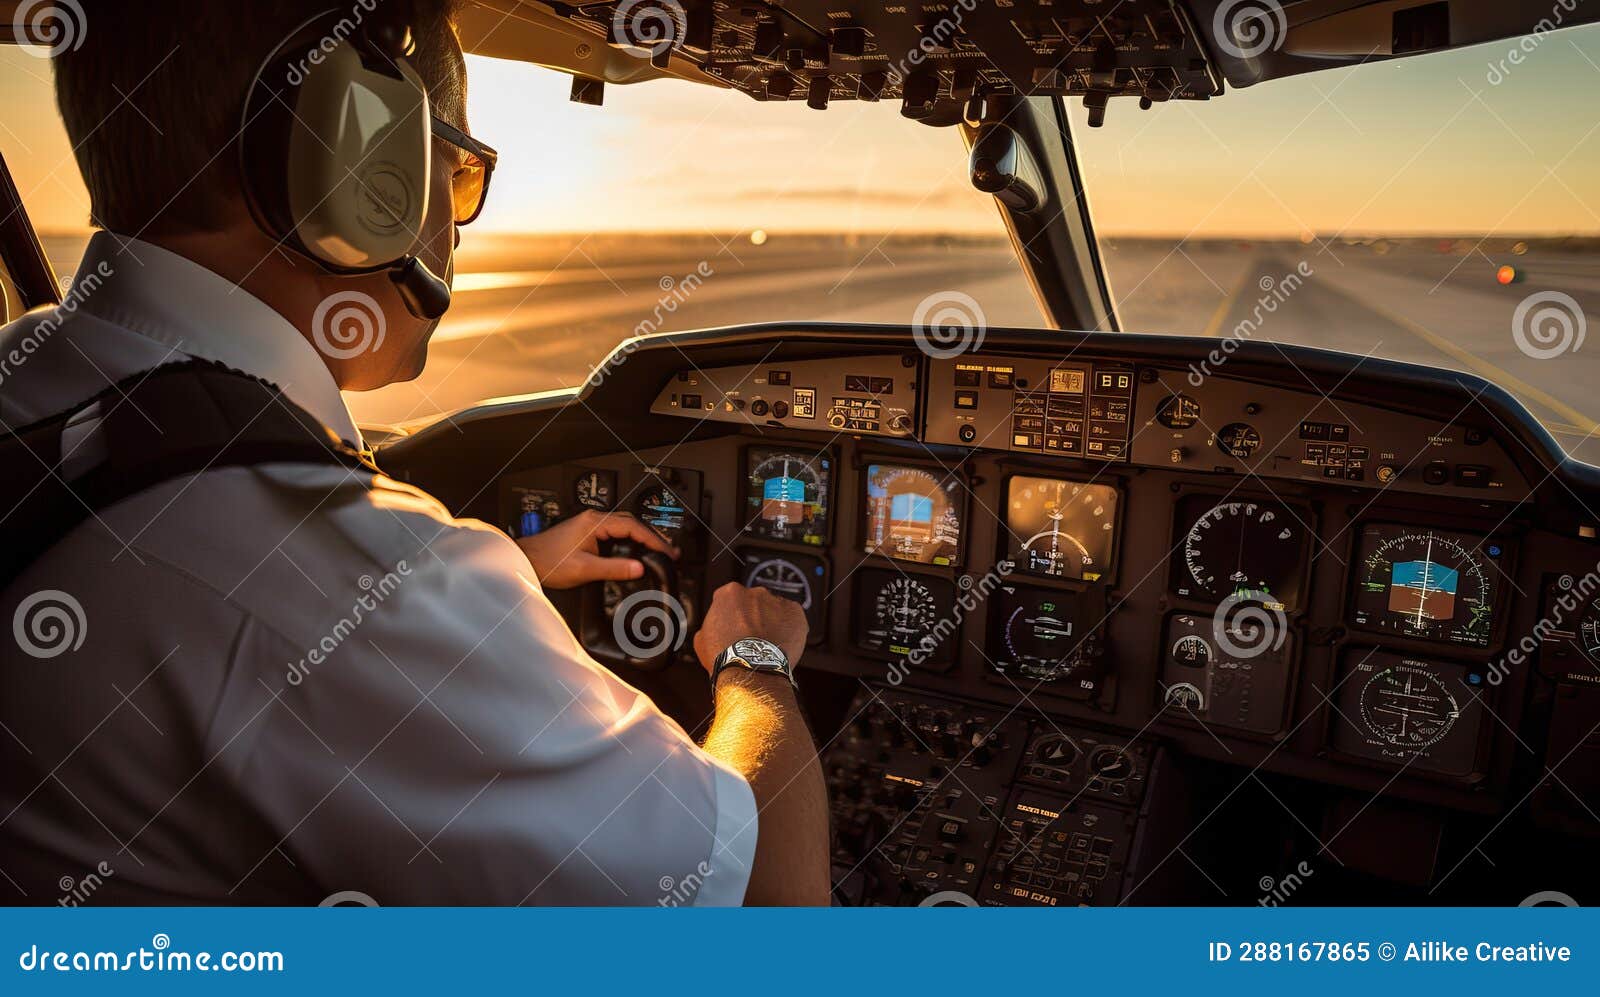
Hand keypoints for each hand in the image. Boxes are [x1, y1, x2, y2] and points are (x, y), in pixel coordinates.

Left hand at [514, 510, 676, 589]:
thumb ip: (614, 568)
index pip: (634, 527)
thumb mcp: (584, 569)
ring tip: (657, 550)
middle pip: (632, 523)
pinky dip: (630, 540)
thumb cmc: (548, 562)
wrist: (526, 560)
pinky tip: (634, 550)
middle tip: (668, 551)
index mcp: (595, 522)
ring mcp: (590, 524)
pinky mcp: (586, 532)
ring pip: (624, 526)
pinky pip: (615, 531)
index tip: (667, 551)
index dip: (654, 540)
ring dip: (642, 537)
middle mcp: (594, 519)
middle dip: (652, 537)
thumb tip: (639, 568)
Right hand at [693, 582, 807, 677]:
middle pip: (754, 602)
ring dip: (771, 622)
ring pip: (774, 610)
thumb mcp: (702, 639)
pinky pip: (792, 617)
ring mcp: (776, 601)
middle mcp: (754, 593)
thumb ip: (710, 625)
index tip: (734, 626)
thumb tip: (712, 629)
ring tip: (767, 644)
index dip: (732, 615)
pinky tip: (780, 643)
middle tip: (751, 637)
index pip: (731, 598)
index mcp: (730, 594)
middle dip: (753, 617)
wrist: (750, 669)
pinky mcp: (795, 613)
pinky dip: (789, 628)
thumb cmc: (726, 656)